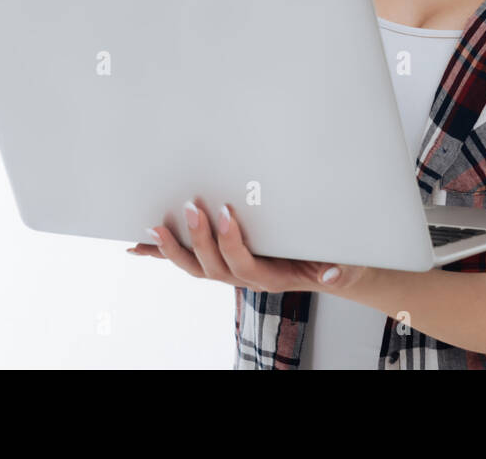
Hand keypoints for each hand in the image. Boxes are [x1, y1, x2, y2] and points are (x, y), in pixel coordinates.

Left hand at [127, 197, 371, 294]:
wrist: (329, 270)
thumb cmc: (335, 262)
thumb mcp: (346, 265)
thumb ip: (341, 270)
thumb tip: (334, 273)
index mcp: (272, 278)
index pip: (245, 266)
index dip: (232, 243)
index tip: (226, 214)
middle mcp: (245, 277)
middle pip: (212, 268)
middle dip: (197, 240)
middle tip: (189, 207)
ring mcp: (230, 271)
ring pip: (195, 266)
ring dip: (172, 248)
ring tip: (154, 226)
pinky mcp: (221, 261)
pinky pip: (188, 260)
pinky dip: (162, 253)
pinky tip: (140, 246)